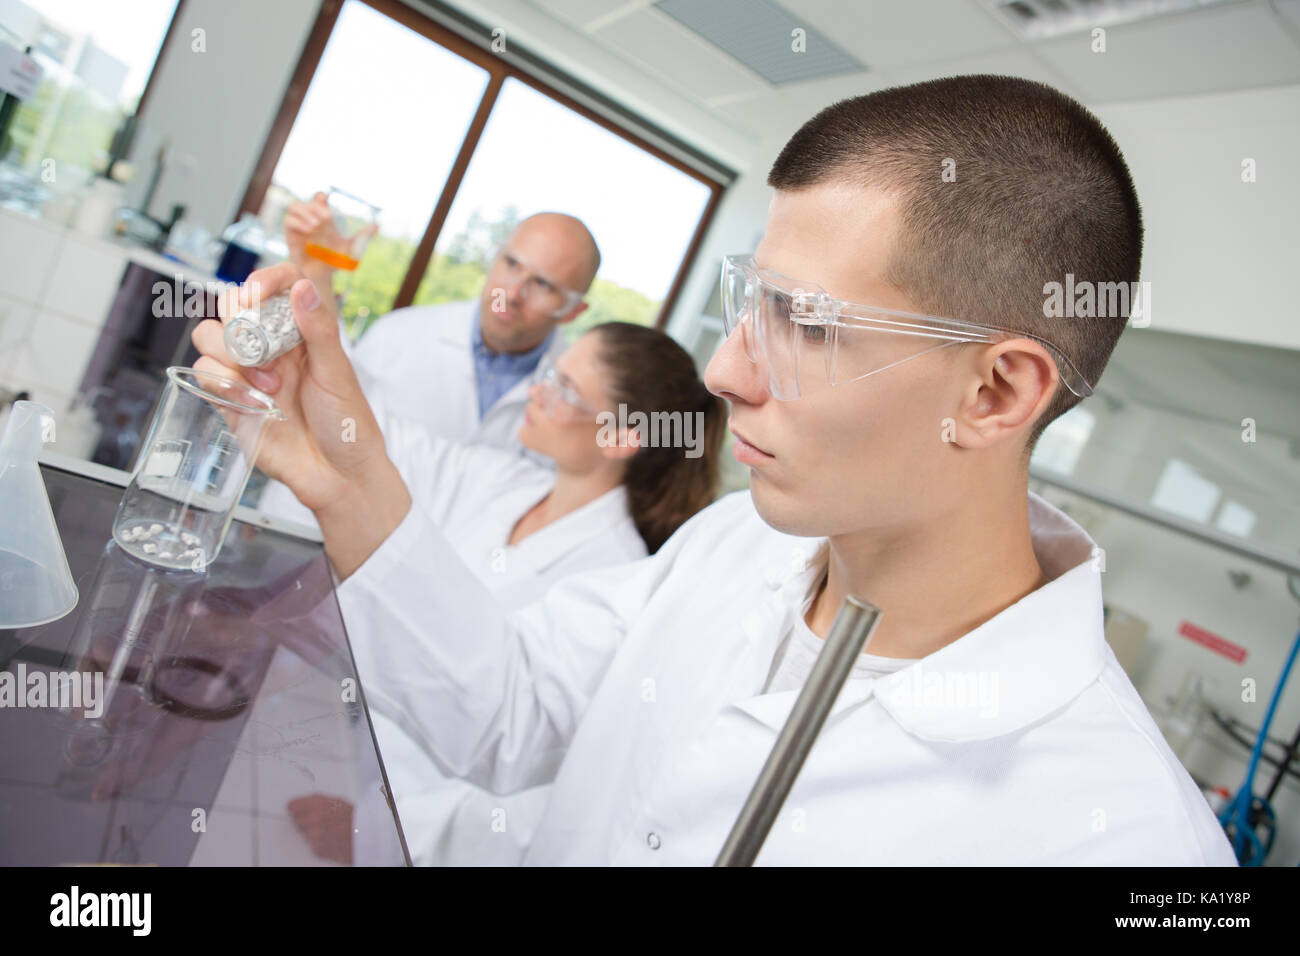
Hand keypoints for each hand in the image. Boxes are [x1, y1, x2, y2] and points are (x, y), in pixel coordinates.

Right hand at [190, 262, 410, 576]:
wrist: (337, 477)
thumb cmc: (348, 425)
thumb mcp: (337, 374)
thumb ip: (319, 330)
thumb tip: (302, 287)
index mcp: (301, 333)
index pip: (276, 286)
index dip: (264, 279)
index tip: (258, 290)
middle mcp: (271, 348)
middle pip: (232, 307)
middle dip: (239, 319)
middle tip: (264, 347)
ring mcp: (248, 373)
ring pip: (209, 337)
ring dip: (230, 353)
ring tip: (269, 384)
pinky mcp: (231, 401)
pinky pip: (205, 375)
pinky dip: (222, 383)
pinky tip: (254, 402)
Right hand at [283, 191, 377, 268]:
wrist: (323, 277)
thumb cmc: (335, 260)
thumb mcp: (351, 249)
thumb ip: (362, 238)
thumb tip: (376, 226)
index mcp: (324, 219)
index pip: (319, 200)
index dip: (320, 197)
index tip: (326, 198)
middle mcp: (310, 220)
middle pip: (307, 203)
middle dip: (315, 207)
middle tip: (327, 218)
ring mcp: (299, 227)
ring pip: (294, 208)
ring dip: (304, 213)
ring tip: (316, 225)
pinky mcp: (291, 237)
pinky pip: (288, 223)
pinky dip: (297, 223)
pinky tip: (309, 230)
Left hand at [288, 794, 354, 863]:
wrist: (365, 834)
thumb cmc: (354, 817)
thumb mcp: (336, 801)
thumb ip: (317, 802)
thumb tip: (302, 805)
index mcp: (317, 802)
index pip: (292, 806)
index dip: (295, 808)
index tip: (295, 810)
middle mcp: (313, 818)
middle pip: (295, 820)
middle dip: (303, 820)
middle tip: (316, 821)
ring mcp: (313, 834)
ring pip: (303, 833)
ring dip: (310, 832)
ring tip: (326, 830)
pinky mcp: (316, 848)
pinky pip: (310, 844)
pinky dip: (316, 842)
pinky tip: (329, 838)